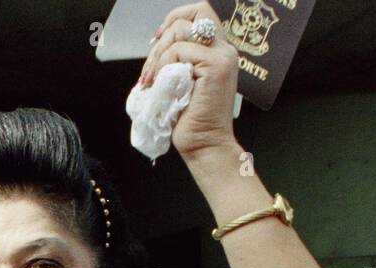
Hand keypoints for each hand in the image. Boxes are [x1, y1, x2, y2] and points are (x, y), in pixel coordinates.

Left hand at [137, 2, 238, 159]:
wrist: (204, 145)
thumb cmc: (190, 121)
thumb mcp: (181, 82)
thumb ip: (178, 59)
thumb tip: (156, 42)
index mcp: (218, 51)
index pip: (200, 13)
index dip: (175, 18)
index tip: (157, 40)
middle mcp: (224, 49)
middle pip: (193, 13)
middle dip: (163, 37)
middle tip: (150, 69)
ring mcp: (222, 57)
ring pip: (182, 30)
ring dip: (159, 54)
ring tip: (152, 80)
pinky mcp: (215, 67)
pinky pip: (180, 50)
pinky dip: (164, 65)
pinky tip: (162, 85)